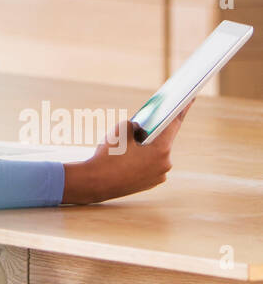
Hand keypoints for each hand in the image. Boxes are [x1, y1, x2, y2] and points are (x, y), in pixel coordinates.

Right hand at [62, 102, 192, 204]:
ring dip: (148, 146)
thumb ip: (136, 124)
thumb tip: (141, 129)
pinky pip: (150, 165)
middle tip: (151, 119)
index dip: (182, 109)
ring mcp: (158, 176)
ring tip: (135, 138)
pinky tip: (131, 153)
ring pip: (156, 154)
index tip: (189, 99)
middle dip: (156, 130)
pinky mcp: (149, 184)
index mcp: (161, 150)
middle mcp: (165, 164)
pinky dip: (143, 158)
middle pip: (164, 140)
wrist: (95, 183)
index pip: (174, 124)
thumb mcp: (121, 129)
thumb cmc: (108, 155)